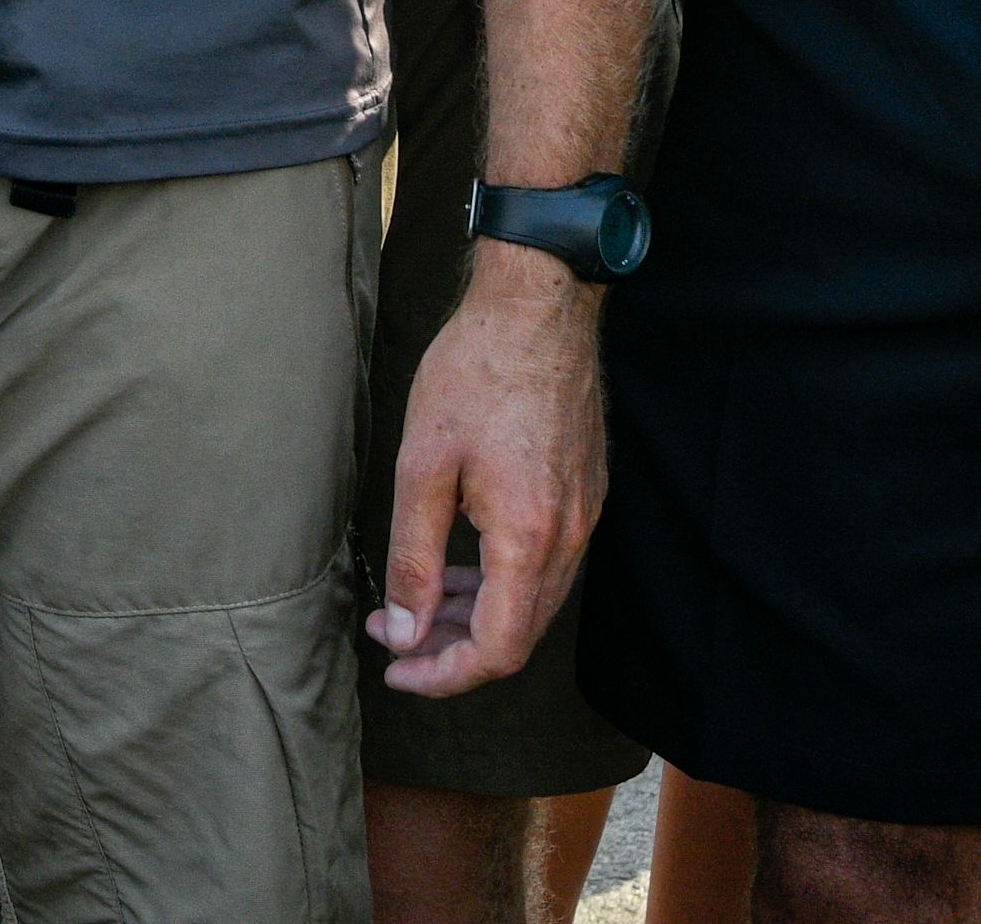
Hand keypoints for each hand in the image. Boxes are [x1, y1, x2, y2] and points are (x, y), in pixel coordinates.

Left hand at [367, 255, 604, 698]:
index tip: (398, 668)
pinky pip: (548, 565)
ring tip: (418, 601)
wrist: (539, 305)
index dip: (445, 675)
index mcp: (529, 537)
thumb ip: (415, 558)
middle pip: (520, 636)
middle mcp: (569, 537)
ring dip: (478, 616)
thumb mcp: (423, 466)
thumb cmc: (476, 371)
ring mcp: (585, 516)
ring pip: (535, 603)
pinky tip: (462, 560)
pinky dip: (504, 581)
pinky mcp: (586, 494)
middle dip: (454, 650)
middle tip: (394, 635)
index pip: (498, 650)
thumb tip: (406, 631)